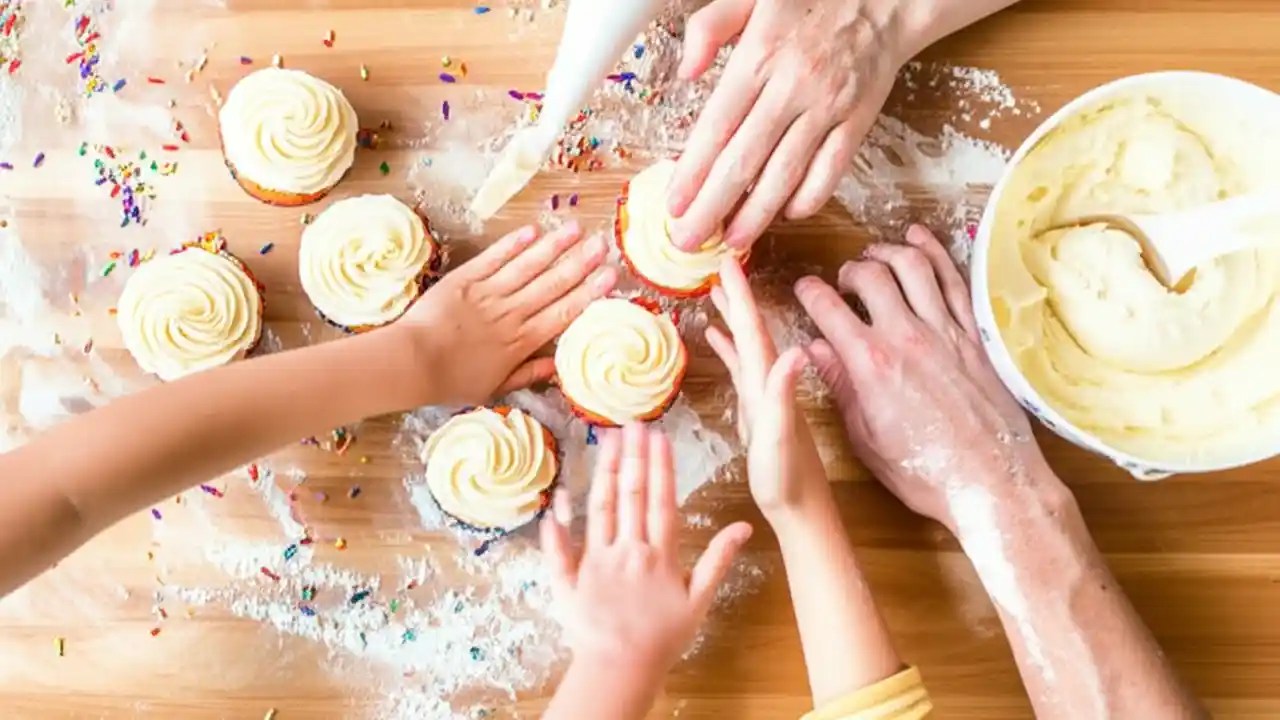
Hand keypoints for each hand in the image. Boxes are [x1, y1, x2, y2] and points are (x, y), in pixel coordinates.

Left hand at [395, 222, 615, 405]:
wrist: (412, 363)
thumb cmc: (452, 381)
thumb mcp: (495, 388)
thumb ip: (529, 374)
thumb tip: (558, 365)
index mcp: (521, 342)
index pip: (563, 313)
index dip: (589, 293)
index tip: (611, 276)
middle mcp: (511, 313)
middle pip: (552, 285)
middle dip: (580, 263)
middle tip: (603, 244)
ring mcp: (489, 293)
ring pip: (528, 267)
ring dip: (553, 247)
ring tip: (576, 229)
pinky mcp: (465, 279)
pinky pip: (494, 259)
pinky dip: (513, 245)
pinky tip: (533, 230)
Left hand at [540, 424, 752, 674]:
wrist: (621, 670)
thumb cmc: (663, 639)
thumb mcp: (698, 602)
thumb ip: (717, 560)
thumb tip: (743, 527)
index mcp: (658, 555)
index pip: (660, 501)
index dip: (660, 467)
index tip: (659, 436)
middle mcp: (626, 551)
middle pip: (630, 495)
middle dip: (633, 457)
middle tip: (632, 424)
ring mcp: (595, 562)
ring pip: (599, 509)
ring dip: (604, 473)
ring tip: (606, 441)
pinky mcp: (569, 578)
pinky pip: (559, 549)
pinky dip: (555, 525)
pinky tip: (556, 498)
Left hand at [668, 0, 904, 249]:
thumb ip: (710, 27)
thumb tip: (684, 73)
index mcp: (759, 56)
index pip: (716, 128)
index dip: (692, 173)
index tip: (673, 205)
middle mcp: (792, 87)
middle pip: (744, 162)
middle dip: (712, 208)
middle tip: (688, 239)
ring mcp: (828, 108)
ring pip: (785, 176)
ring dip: (755, 216)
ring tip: (731, 241)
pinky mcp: (858, 122)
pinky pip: (830, 172)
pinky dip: (807, 200)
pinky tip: (783, 215)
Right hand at [704, 257, 832, 525]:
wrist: (803, 512)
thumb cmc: (788, 483)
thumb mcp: (780, 440)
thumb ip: (783, 396)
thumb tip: (797, 350)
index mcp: (773, 384)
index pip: (755, 331)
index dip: (741, 296)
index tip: (727, 262)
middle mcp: (773, 383)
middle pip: (753, 329)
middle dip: (738, 295)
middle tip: (720, 262)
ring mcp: (768, 395)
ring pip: (749, 343)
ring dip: (735, 316)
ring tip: (717, 289)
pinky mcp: (763, 409)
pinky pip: (744, 365)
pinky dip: (731, 346)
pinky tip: (718, 335)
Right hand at [794, 225, 1057, 532]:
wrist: (992, 483)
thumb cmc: (925, 473)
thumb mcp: (866, 438)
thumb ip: (840, 387)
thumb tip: (815, 351)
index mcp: (870, 365)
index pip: (829, 309)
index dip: (810, 293)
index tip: (804, 290)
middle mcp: (906, 338)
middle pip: (870, 276)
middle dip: (848, 270)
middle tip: (842, 281)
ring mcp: (945, 332)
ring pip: (912, 266)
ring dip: (887, 252)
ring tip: (874, 255)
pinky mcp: (974, 336)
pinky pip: (952, 280)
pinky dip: (934, 252)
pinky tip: (918, 240)